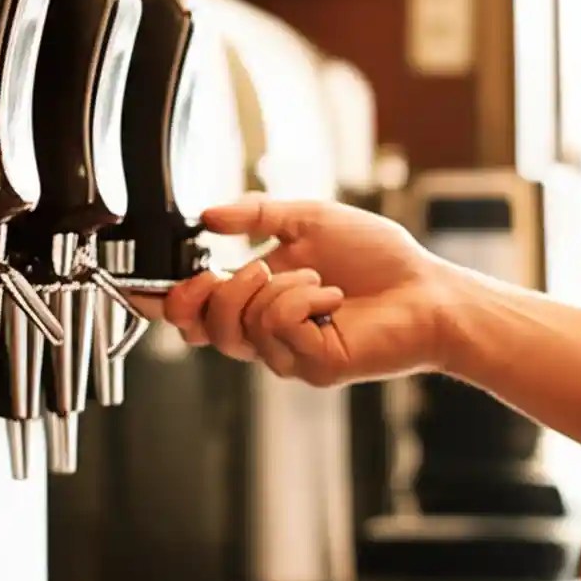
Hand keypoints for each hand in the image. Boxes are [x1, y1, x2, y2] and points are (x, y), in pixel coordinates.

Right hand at [164, 198, 452, 386]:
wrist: (430, 290)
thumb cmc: (380, 260)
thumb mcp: (309, 219)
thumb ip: (256, 214)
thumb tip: (208, 214)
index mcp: (258, 302)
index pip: (197, 315)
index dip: (168, 306)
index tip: (150, 288)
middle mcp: (267, 335)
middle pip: (204, 328)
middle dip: (216, 293)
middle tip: (253, 269)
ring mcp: (288, 355)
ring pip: (240, 325)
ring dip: (276, 288)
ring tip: (314, 278)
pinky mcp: (312, 366)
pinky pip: (278, 325)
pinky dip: (302, 299)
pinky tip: (332, 298)